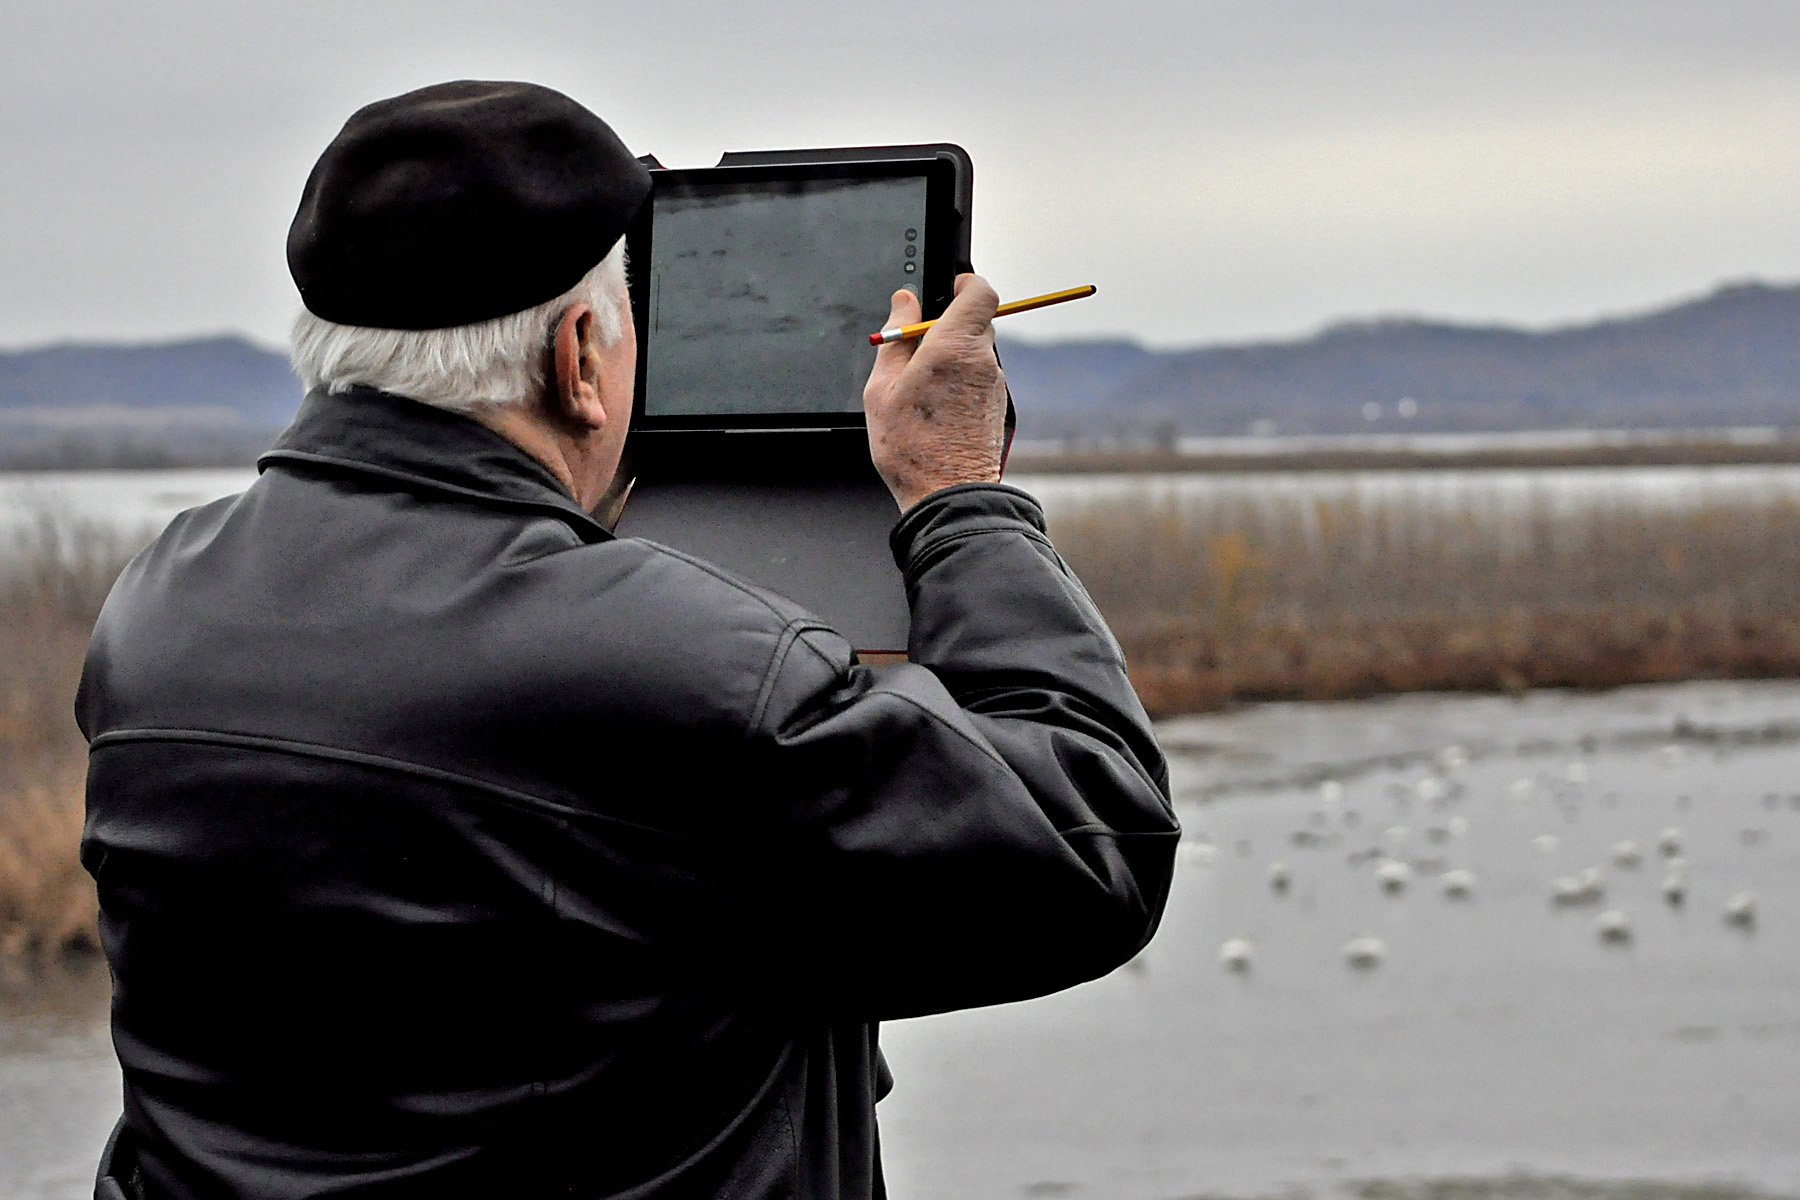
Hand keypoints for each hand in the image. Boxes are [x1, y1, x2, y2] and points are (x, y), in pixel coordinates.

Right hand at [863, 274, 1007, 511]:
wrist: (948, 495)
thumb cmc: (912, 448)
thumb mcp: (882, 388)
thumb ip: (896, 337)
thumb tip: (904, 302)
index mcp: (954, 347)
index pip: (980, 291)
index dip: (965, 283)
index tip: (947, 287)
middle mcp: (982, 361)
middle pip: (976, 321)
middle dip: (949, 324)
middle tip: (918, 346)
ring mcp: (994, 384)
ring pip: (976, 351)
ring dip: (953, 356)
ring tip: (922, 388)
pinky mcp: (996, 405)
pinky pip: (979, 377)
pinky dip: (960, 380)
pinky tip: (936, 407)